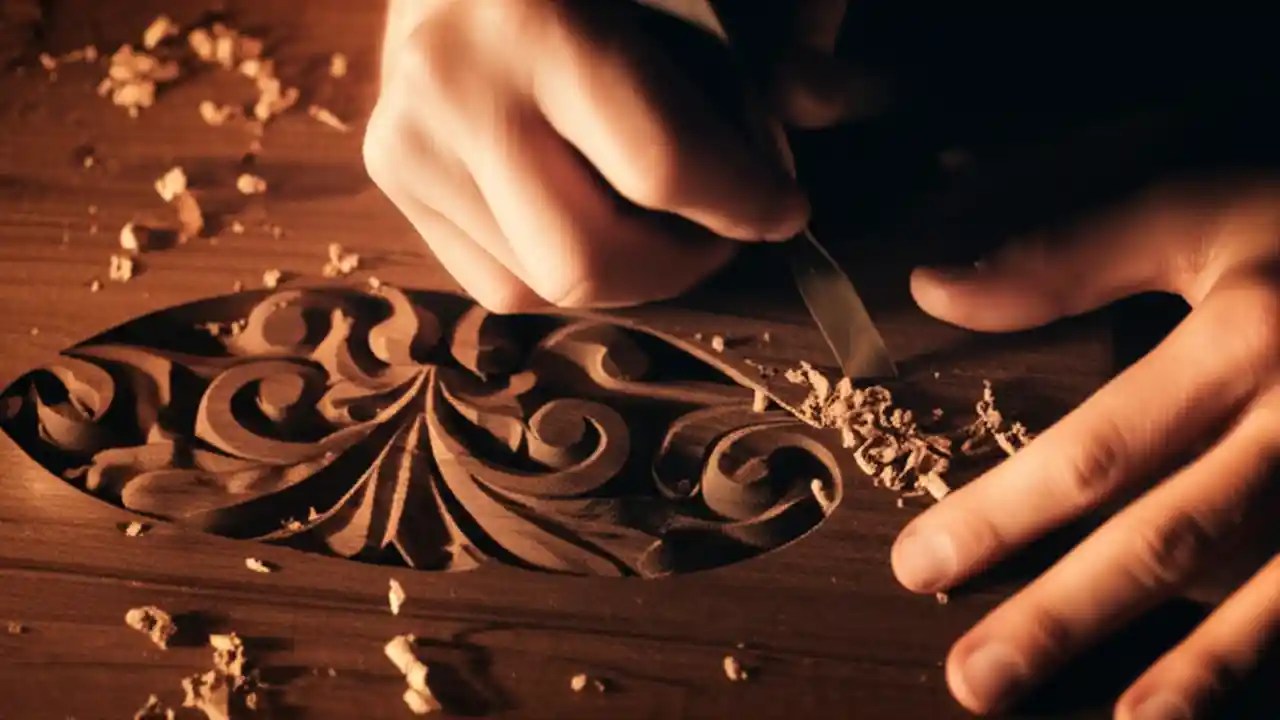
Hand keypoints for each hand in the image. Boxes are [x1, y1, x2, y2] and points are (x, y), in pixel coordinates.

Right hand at [364, 0, 878, 311]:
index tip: (786, 208)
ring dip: (627, 273)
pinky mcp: (388, 173)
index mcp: (535, 19)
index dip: (744, 203)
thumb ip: (767, 41)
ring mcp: (407, 141)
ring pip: (543, 285)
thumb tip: (817, 128)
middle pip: (587, 259)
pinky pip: (500, 280)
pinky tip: (587, 211)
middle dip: (680, 266)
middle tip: (722, 233)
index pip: (661, 163)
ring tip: (657, 219)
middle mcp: (454, 88)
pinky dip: (563, 267)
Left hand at [896, 179, 1279, 716]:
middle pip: (1166, 540)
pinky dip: (1258, 658)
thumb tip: (931, 289)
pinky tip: (1193, 708)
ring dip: (1178, 667)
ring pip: (1256, 591)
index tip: (923, 564)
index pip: (1098, 450)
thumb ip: (1069, 258)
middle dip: (1065, 615)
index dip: (1006, 514)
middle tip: (977, 678)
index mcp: (1238, 343)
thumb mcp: (1203, 215)